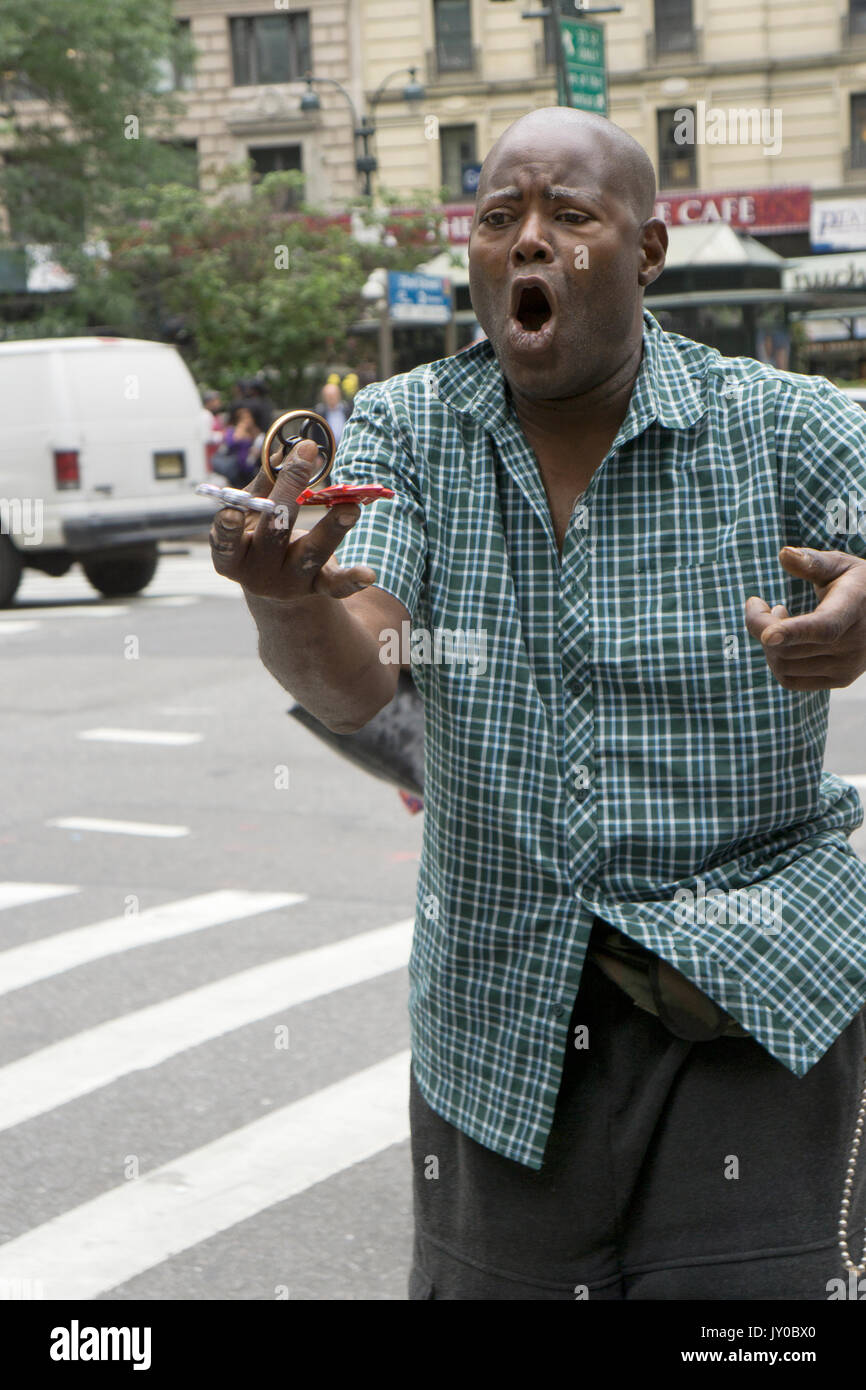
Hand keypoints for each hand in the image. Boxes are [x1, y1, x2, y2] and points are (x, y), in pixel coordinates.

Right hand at [208, 438, 376, 602]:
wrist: (277, 588)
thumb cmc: (260, 539)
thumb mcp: (254, 516)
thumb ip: (266, 484)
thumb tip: (287, 448)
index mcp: (232, 557)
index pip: (228, 540)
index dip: (228, 527)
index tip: (232, 510)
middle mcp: (259, 573)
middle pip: (273, 535)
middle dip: (288, 496)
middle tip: (305, 458)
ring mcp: (290, 583)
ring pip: (311, 554)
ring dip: (331, 528)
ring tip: (350, 508)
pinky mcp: (318, 588)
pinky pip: (337, 586)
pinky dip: (352, 579)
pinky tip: (369, 574)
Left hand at [745, 547, 865, 689]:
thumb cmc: (857, 583)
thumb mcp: (841, 565)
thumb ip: (812, 561)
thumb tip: (784, 554)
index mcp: (853, 608)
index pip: (824, 626)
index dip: (793, 631)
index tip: (767, 634)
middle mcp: (854, 643)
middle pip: (788, 648)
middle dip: (759, 625)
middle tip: (758, 604)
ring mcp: (847, 666)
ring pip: (783, 666)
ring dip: (767, 642)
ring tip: (777, 615)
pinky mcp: (840, 679)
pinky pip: (791, 680)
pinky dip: (776, 660)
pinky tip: (783, 638)